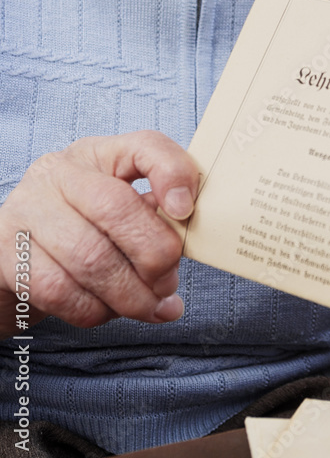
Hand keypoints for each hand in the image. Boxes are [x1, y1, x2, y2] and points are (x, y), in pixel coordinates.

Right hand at [0, 130, 199, 336]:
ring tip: (149, 306)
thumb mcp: (117, 209)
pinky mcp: (7, 255)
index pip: (144, 146)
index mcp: (99, 155)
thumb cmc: (79, 230)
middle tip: (168, 283)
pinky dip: (95, 310)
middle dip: (153, 255)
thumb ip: (151, 214)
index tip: (185, 211)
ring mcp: (28, 210)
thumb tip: (183, 237)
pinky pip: (62, 291)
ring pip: (90, 257)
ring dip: (130, 294)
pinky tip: (108, 311)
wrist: (11, 258)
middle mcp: (59, 173)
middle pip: (116, 207)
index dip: (171, 174)